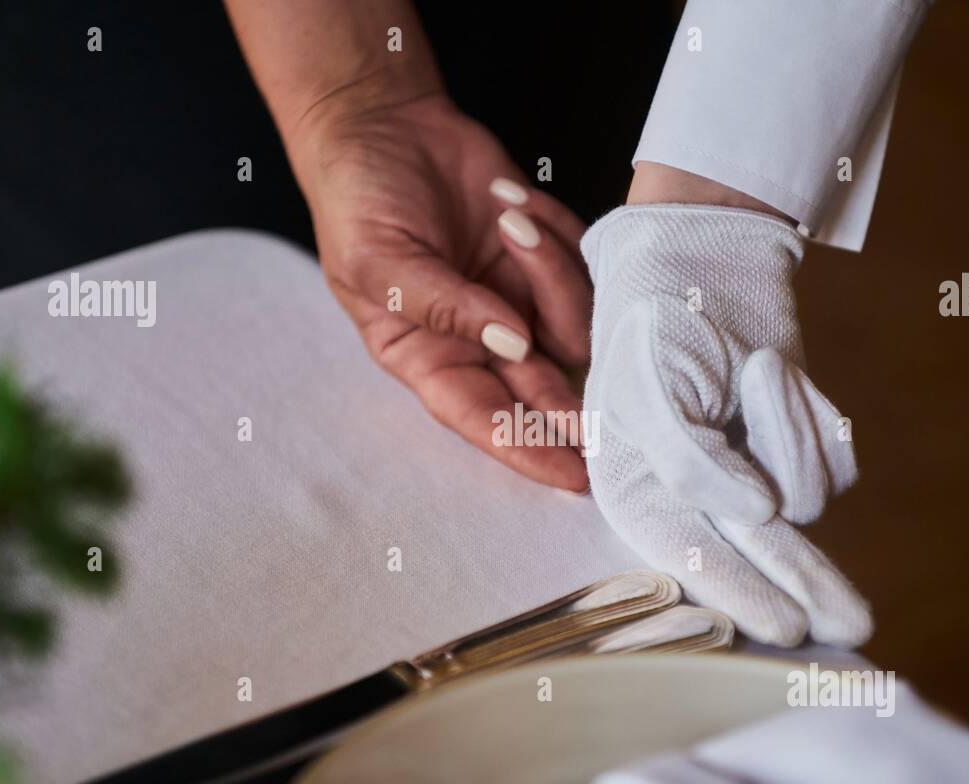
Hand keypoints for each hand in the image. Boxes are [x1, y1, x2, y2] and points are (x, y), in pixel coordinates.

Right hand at [290, 92, 593, 490]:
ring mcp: (517, 297)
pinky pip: (581, 264)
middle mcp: (480, 338)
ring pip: (573, 323)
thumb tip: (512, 343)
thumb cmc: (358, 199)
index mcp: (428, 356)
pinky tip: (513, 200)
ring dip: (554, 274)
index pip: (483, 417)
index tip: (572, 475)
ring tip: (511, 220)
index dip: (528, 449)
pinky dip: (558, 233)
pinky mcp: (544, 256)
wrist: (382, 122)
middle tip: (610, 403)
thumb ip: (444, 306)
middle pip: (543, 388)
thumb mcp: (380, 260)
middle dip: (575, 398)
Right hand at [581, 203, 871, 646]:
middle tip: (853, 629)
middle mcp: (697, 499)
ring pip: (808, 495)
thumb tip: (759, 513)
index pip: (691, 557)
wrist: (703, 258)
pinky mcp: (797, 451)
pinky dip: (814, 417)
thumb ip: (691, 462)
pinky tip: (775, 378)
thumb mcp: (650, 389)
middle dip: (808, 586)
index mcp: (640, 492)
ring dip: (792, 426)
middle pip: (765, 557)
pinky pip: (835, 460)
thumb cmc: (656, 321)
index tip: (786, 628)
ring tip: (761, 369)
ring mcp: (753, 478)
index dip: (740, 595)